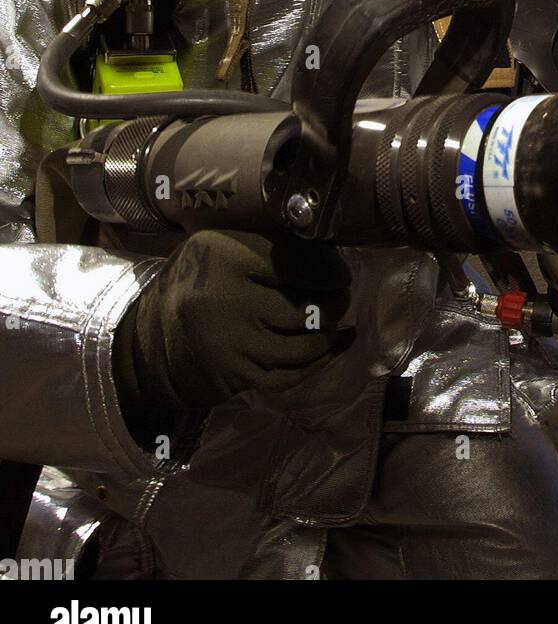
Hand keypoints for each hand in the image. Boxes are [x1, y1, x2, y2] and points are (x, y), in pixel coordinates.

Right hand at [112, 229, 352, 444]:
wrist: (149, 341)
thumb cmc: (195, 284)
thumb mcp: (220, 247)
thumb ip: (266, 245)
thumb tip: (329, 253)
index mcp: (223, 256)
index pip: (293, 262)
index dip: (328, 270)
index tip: (343, 274)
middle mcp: (225, 300)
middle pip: (301, 307)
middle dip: (332, 304)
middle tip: (342, 298)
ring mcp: (230, 344)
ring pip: (301, 344)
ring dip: (327, 335)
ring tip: (336, 322)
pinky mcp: (235, 377)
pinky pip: (290, 374)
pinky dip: (317, 361)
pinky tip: (333, 347)